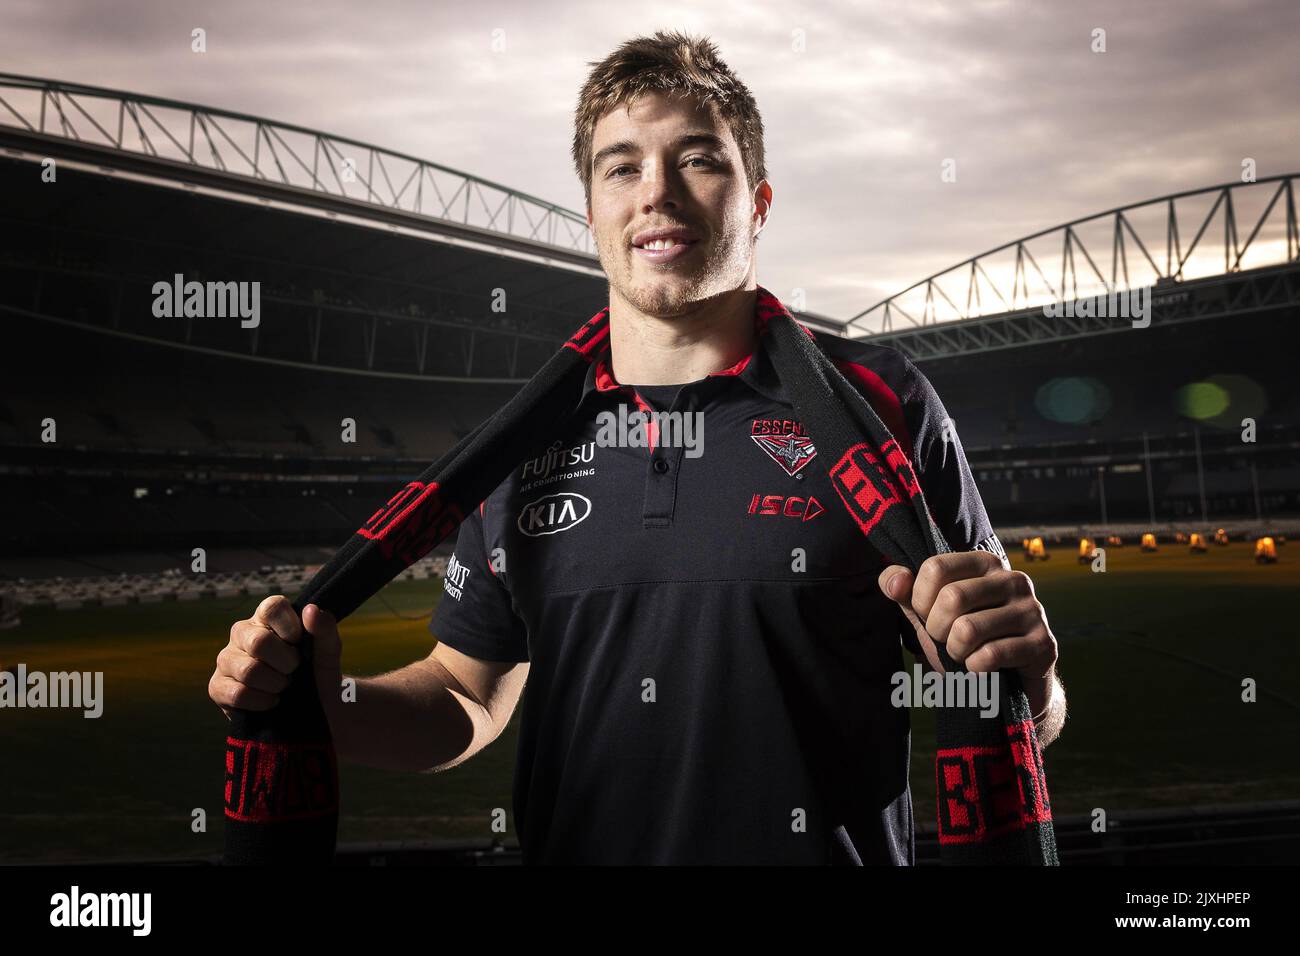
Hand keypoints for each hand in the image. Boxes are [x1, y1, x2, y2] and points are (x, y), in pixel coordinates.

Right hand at [208, 596, 342, 722]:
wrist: (309, 712)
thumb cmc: (315, 675)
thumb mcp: (327, 655)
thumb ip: (324, 631)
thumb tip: (311, 609)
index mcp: (267, 617)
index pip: (272, 607)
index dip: (290, 627)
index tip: (299, 643)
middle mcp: (242, 633)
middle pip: (259, 642)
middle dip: (286, 663)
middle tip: (294, 671)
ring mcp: (226, 659)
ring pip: (248, 670)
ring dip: (276, 684)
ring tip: (283, 686)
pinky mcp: (217, 686)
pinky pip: (237, 694)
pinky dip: (262, 701)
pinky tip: (272, 700)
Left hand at [878, 551, 1057, 712]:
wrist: (1008, 683)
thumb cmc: (966, 641)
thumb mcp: (930, 614)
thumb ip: (906, 593)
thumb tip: (894, 582)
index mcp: (985, 564)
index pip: (935, 567)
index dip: (920, 599)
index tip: (927, 616)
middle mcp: (1013, 579)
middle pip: (952, 598)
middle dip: (936, 630)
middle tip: (946, 641)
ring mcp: (1033, 610)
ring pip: (968, 629)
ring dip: (955, 652)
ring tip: (964, 655)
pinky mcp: (1043, 644)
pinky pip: (990, 656)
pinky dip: (974, 668)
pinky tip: (981, 668)